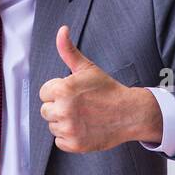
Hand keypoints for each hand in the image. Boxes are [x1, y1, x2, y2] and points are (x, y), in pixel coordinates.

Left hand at [38, 25, 162, 152]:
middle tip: (79, 105)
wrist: (130, 113)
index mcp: (62, 89)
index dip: (58, 92)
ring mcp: (69, 129)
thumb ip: (68, 51)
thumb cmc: (107, 89)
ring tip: (83, 116)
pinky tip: (83, 128)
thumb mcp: (87, 68)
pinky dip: (69, 137)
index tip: (74, 93)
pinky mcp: (74, 145)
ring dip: (64, 123)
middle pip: (45, 110)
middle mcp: (63, 110)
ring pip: (52, 126)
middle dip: (59, 107)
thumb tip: (62, 30)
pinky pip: (59, 141)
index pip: (44, 93)